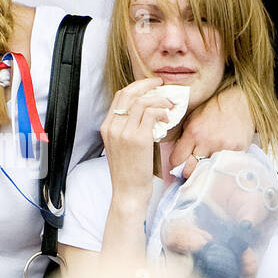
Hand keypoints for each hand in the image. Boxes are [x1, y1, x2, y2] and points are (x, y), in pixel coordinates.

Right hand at [101, 78, 173, 204]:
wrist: (128, 192)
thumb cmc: (129, 172)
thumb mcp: (121, 146)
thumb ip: (127, 128)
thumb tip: (147, 113)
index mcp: (107, 127)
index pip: (120, 97)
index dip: (137, 87)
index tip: (151, 87)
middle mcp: (113, 127)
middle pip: (128, 93)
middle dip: (147, 84)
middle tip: (162, 85)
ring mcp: (124, 132)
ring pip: (142, 101)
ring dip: (159, 99)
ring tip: (170, 105)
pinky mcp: (138, 139)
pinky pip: (151, 114)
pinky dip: (162, 111)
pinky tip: (168, 118)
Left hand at [170, 85, 255, 177]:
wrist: (240, 103)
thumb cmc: (215, 109)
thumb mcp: (193, 117)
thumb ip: (185, 136)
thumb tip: (179, 154)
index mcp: (193, 132)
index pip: (176, 159)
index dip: (176, 162)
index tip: (179, 162)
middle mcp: (207, 142)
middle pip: (190, 170)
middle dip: (188, 170)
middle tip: (191, 167)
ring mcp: (222, 148)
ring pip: (207, 170)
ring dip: (206, 167)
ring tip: (208, 159)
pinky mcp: (237, 151)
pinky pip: (224, 165)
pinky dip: (221, 163)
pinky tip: (221, 156)